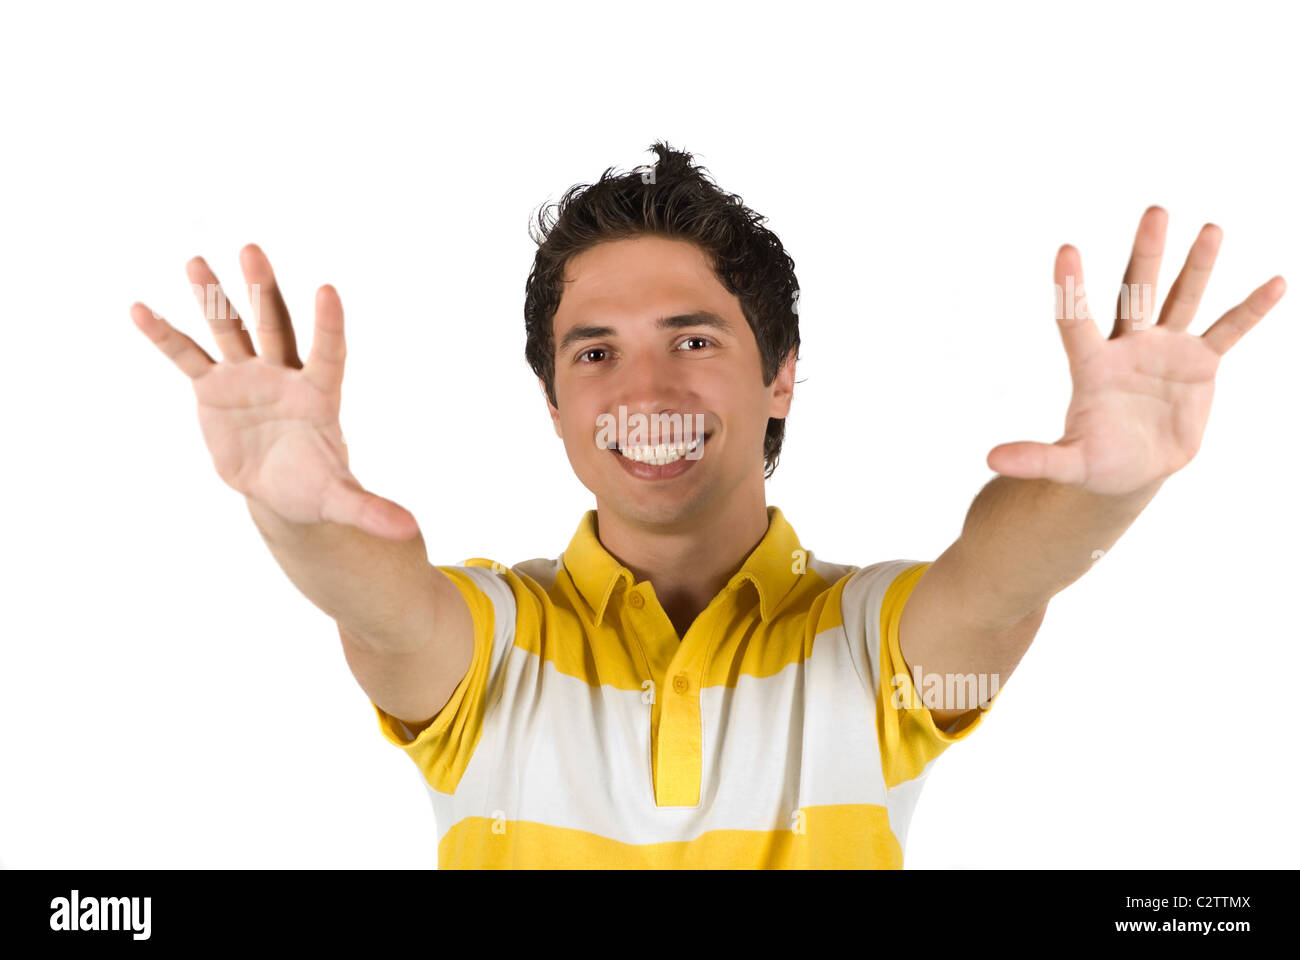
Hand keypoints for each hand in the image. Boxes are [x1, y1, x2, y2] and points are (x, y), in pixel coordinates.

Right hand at [131, 245, 418, 538]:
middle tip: (253, 250)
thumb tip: (409, 531)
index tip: (328, 290)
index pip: (328, 353)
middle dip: (265, 291)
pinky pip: (187, 357)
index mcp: (318, 394)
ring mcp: (246, 377)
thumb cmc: (315, 486)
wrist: (280, 487)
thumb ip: (369, 509)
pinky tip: (139, 309)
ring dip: (214, 297)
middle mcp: (283, 375)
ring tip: (195, 261)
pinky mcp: (213, 388)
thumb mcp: (339, 499)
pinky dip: (165, 336)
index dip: (328, 325)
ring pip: (230, 330)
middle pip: (275, 326)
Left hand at [987, 206, 1285, 495]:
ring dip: (1197, 266)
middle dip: (1145, 252)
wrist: (1132, 468)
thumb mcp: (1068, 464)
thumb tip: (992, 460)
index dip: (1071, 289)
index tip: (1065, 249)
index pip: (1076, 320)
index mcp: (1092, 366)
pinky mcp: (1198, 365)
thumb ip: (1036, 459)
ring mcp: (1165, 350)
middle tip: (1155, 209)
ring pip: (1180, 300)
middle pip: (1135, 292)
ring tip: (1212, 228)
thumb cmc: (1095, 462)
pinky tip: (1275, 283)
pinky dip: (1250, 311)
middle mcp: (1128, 347)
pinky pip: (1227, 332)